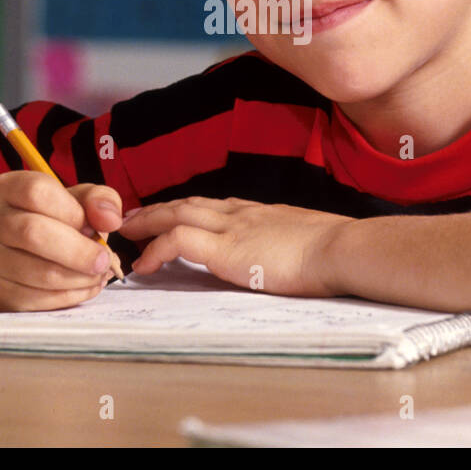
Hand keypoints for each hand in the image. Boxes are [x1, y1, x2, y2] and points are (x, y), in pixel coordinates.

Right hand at [0, 171, 123, 310]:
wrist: (17, 251)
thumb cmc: (53, 220)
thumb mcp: (77, 199)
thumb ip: (99, 199)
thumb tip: (110, 219)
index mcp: (8, 188)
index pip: (37, 192)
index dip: (72, 211)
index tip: (92, 226)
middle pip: (32, 233)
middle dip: (79, 251)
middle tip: (104, 260)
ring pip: (38, 272)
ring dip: (79, 278)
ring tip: (98, 274)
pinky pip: (38, 300)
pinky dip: (70, 296)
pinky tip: (84, 287)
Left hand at [117, 197, 351, 296]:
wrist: (344, 248)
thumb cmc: (335, 250)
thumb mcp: (304, 239)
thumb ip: (285, 242)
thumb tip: (286, 254)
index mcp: (259, 212)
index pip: (212, 205)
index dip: (186, 209)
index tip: (168, 214)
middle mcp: (240, 213)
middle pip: (187, 204)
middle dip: (156, 210)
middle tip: (131, 218)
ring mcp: (232, 228)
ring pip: (176, 215)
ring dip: (147, 223)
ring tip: (126, 235)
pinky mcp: (226, 249)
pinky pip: (178, 242)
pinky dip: (156, 250)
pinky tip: (144, 265)